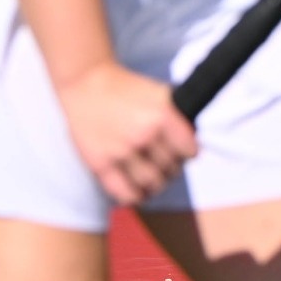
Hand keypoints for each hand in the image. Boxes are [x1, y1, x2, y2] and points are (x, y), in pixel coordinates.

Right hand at [56, 61, 197, 205]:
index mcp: (162, 117)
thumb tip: (193, 139)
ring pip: (152, 183)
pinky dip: (136, 197)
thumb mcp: (160, 93)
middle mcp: (143, 136)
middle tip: (166, 164)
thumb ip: (178, 115)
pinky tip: (138, 192)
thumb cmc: (126, 87)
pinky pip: (124, 193)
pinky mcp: (99, 164)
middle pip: (171, 167)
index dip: (188, 152)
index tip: (183, 153)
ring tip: (155, 178)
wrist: (86, 84)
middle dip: (173, 167)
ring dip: (158, 184)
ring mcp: (121, 152)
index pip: (189, 150)